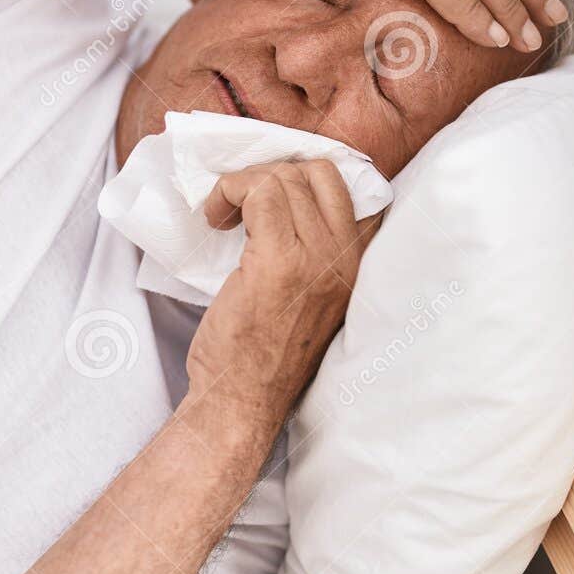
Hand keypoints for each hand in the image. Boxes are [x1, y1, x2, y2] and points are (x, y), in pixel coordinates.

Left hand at [186, 161, 380, 424]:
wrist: (242, 400)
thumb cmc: (264, 353)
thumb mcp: (310, 298)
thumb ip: (314, 253)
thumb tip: (280, 198)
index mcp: (358, 265)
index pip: (350, 187)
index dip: (303, 177)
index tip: (268, 194)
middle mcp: (347, 258)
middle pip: (317, 173)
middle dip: (270, 175)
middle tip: (240, 205)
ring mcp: (317, 259)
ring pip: (284, 178)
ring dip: (242, 186)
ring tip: (223, 215)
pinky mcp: (278, 262)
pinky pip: (258, 193)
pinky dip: (228, 193)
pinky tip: (215, 218)